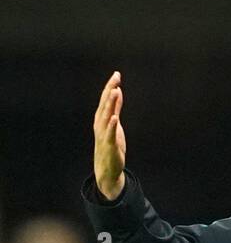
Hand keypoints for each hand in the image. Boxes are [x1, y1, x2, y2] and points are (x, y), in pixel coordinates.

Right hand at [93, 70, 126, 199]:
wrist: (107, 169)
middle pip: (105, 104)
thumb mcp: (114, 123)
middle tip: (116, 77)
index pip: (105, 99)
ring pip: (107, 116)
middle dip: (110, 90)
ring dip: (110, 104)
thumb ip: (116, 107)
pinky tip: (115, 118)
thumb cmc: (110, 144)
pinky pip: (110, 134)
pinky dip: (112, 126)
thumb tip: (117, 91)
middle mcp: (100, 124)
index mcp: (101, 118)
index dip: (110, 86)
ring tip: (115, 91)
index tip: (117, 74)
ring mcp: (104, 134)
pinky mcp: (109, 145)